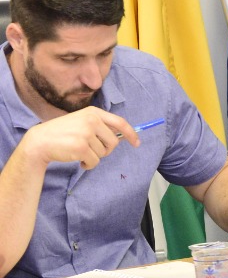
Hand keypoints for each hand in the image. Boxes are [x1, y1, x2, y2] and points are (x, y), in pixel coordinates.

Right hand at [20, 107, 136, 170]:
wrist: (40, 141)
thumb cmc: (63, 133)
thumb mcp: (82, 122)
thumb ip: (100, 126)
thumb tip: (123, 137)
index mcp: (93, 112)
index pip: (120, 122)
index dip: (132, 133)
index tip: (137, 143)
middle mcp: (91, 120)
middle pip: (114, 142)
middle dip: (106, 150)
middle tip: (93, 150)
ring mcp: (86, 133)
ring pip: (104, 153)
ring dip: (94, 157)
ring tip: (80, 152)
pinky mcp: (81, 147)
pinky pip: (95, 162)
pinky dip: (88, 164)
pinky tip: (78, 160)